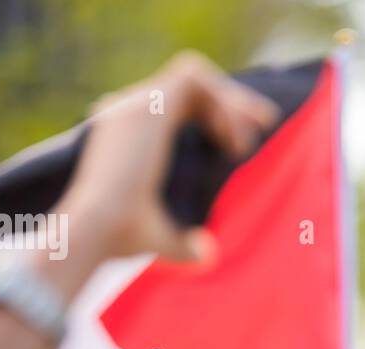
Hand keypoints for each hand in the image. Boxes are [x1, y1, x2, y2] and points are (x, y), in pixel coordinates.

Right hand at [51, 51, 278, 287]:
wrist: (97, 227)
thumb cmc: (120, 240)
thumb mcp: (160, 239)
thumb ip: (184, 244)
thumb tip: (206, 255)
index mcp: (126, 136)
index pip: (175, 105)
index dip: (214, 116)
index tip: (241, 145)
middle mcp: (128, 112)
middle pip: (189, 85)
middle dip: (231, 103)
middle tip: (266, 125)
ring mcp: (136, 103)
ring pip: (195, 78)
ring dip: (229, 103)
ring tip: (246, 143)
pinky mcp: (149, 103)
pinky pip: (197, 82)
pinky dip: (221, 104)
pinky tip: (231, 140)